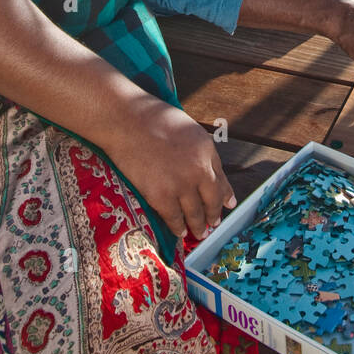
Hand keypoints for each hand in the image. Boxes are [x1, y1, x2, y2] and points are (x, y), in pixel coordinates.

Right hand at [106, 101, 235, 239]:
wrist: (126, 122)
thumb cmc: (153, 119)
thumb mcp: (189, 130)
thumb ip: (203, 152)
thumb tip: (212, 172)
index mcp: (207, 151)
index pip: (221, 181)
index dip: (224, 197)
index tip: (226, 205)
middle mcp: (198, 170)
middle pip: (211, 201)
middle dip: (213, 216)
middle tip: (213, 224)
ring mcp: (180, 185)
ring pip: (194, 214)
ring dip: (198, 226)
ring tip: (199, 233)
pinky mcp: (160, 196)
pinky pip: (173, 218)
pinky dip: (177, 227)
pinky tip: (179, 231)